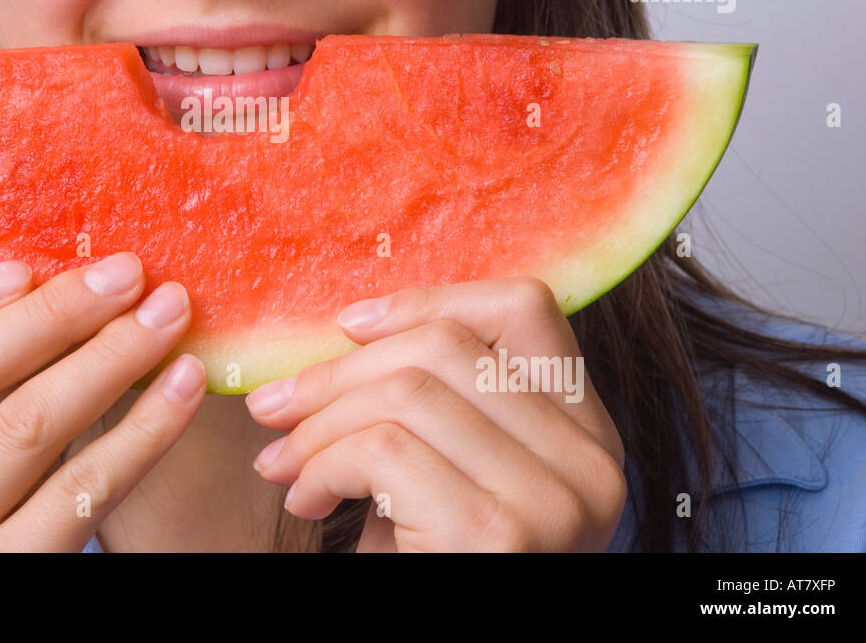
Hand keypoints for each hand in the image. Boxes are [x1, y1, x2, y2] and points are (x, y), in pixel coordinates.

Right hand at [0, 252, 205, 550]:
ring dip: (111, 355)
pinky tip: (184, 387)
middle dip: (53, 312)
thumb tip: (51, 281)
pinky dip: (143, 429)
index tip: (24, 269)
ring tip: (169, 314)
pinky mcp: (2, 580)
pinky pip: (82, 490)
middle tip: (127, 271)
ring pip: (27, 423)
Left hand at [246, 277, 626, 551]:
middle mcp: (590, 463)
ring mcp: (553, 499)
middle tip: (275, 407)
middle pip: (444, 347)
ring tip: (283, 463)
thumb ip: (435, 404)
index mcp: (586, 435)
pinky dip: (320, 467)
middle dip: (337, 372)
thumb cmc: (434, 565)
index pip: (523, 308)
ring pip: (405, 392)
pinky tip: (305, 499)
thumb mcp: (450, 475)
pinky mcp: (498, 534)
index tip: (347, 327)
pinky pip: (380, 449)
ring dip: (317, 425)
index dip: (424, 301)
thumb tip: (350, 327)